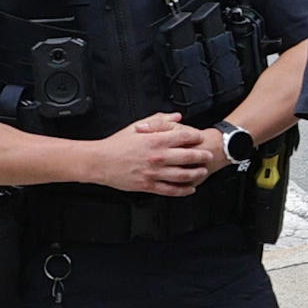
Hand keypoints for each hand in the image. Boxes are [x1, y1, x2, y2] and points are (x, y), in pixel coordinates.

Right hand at [90, 113, 218, 195]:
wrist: (99, 162)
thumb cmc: (116, 144)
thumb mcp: (136, 127)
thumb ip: (158, 120)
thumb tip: (176, 116)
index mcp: (155, 140)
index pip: (184, 137)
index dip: (196, 137)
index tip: (201, 138)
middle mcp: (158, 157)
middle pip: (189, 157)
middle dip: (202, 156)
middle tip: (208, 155)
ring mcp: (154, 172)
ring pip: (183, 175)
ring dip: (196, 174)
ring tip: (202, 172)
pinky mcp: (149, 185)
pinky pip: (171, 190)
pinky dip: (183, 190)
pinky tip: (190, 189)